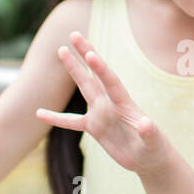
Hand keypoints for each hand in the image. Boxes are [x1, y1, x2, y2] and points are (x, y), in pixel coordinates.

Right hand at [35, 31, 168, 174]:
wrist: (149, 159)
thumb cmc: (155, 149)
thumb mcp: (154, 142)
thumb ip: (150, 132)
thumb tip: (146, 124)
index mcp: (125, 104)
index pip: (111, 82)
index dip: (101, 69)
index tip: (90, 54)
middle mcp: (111, 103)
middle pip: (94, 75)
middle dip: (84, 54)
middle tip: (73, 34)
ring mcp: (101, 113)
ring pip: (84, 87)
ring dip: (73, 69)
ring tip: (61, 50)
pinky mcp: (95, 127)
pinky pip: (70, 121)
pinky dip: (55, 118)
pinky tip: (39, 113)